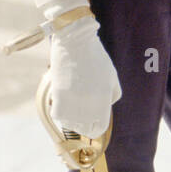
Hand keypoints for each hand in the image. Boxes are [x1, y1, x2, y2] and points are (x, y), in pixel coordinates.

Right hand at [49, 15, 121, 138]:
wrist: (75, 42)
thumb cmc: (96, 58)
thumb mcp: (111, 76)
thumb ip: (112, 94)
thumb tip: (106, 106)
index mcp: (104, 100)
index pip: (99, 128)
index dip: (96, 129)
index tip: (93, 126)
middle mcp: (89, 104)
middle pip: (84, 128)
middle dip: (83, 126)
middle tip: (82, 121)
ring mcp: (73, 100)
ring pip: (70, 123)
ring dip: (71, 121)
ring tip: (72, 113)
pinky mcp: (59, 94)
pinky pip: (58, 114)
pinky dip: (60, 114)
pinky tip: (63, 107)